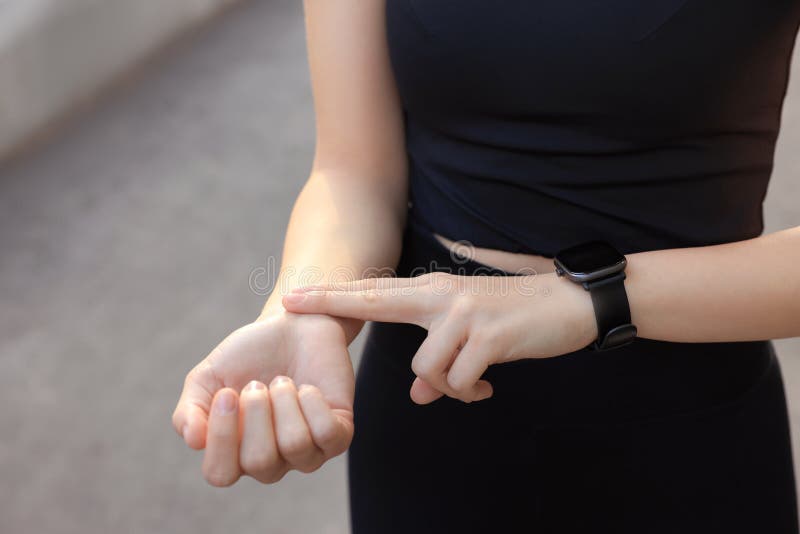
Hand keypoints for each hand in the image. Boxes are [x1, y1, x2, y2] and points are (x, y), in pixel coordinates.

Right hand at [171, 310, 358, 485]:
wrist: (292, 327)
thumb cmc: (248, 356)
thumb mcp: (208, 378)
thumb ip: (190, 410)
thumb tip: (194, 440)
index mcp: (234, 453)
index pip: (220, 474)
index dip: (222, 437)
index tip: (227, 393)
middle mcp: (271, 461)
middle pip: (259, 463)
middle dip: (257, 413)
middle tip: (258, 383)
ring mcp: (307, 452)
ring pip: (295, 446)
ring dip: (285, 402)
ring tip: (283, 381)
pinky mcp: (338, 435)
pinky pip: (327, 434)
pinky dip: (312, 403)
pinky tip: (307, 388)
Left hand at [282, 272, 596, 403]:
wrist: (570, 303)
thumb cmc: (516, 317)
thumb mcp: (471, 335)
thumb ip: (439, 356)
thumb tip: (419, 396)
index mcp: (436, 292)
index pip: (376, 292)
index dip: (334, 294)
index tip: (294, 296)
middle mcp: (443, 296)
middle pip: (376, 301)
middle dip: (332, 302)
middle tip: (290, 304)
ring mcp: (464, 313)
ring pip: (425, 367)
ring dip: (446, 387)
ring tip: (470, 385)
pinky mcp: (488, 336)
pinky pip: (458, 380)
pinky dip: (469, 392)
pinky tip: (488, 387)